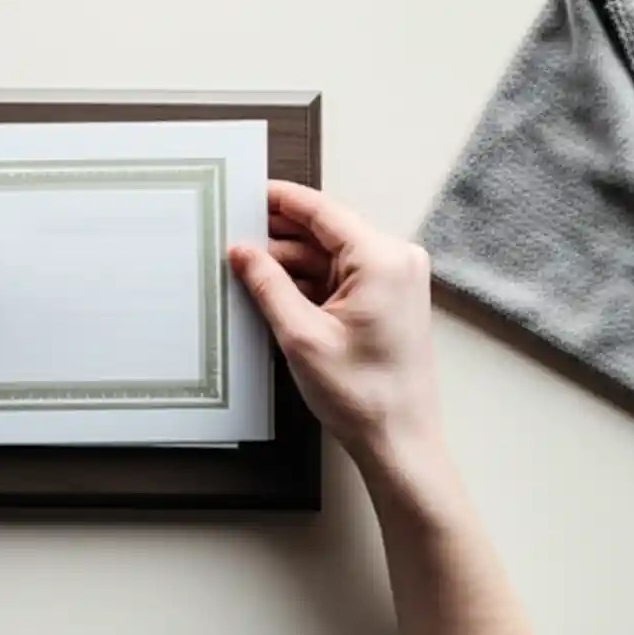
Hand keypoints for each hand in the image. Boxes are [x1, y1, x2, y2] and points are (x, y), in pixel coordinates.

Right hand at [229, 181, 438, 461]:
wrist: (399, 440)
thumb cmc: (364, 395)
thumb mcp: (300, 335)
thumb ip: (267, 285)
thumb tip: (242, 251)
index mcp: (382, 259)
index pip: (322, 211)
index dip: (280, 200)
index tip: (247, 193)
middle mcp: (395, 261)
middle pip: (325, 232)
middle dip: (278, 237)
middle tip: (234, 238)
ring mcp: (394, 280)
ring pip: (328, 256)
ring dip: (289, 263)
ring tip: (246, 271)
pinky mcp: (387, 300)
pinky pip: (339, 277)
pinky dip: (307, 282)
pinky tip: (273, 291)